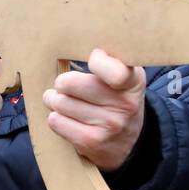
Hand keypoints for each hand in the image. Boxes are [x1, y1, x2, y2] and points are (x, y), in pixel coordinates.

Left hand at [42, 48, 145, 170]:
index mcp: (133, 82)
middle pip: (69, 83)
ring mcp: (109, 125)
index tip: (93, 60)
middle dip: (61, 84)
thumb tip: (76, 45)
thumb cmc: (116, 102)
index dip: (97, 61)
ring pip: (59, 102)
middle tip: (64, 86)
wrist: (127, 144)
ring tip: (63, 102)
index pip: (115, 72)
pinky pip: (56, 121)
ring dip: (55, 102)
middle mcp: (125, 105)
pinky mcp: (92, 142)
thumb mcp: (124, 79)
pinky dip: (56, 118)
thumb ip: (108, 61)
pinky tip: (66, 119)